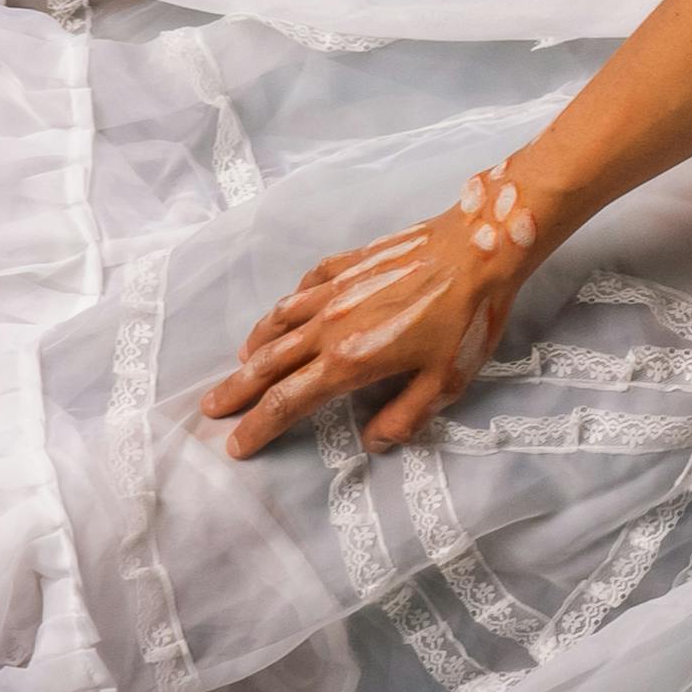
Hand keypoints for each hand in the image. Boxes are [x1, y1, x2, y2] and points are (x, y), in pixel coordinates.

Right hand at [198, 163, 550, 458]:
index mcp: (349, 361)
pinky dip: (283, 308)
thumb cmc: (468, 318)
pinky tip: (282, 314)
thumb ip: (405, 416)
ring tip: (238, 364)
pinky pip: (301, 289)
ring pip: (277, 323)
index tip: (234, 444)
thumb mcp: (446, 382)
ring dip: (253, 348)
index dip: (258, 427)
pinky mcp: (344, 264)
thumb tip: (372, 442)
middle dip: (237, 390)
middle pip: (268, 364)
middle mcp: (328, 326)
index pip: (289, 402)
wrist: (480, 247)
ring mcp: (333, 290)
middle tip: (211, 408)